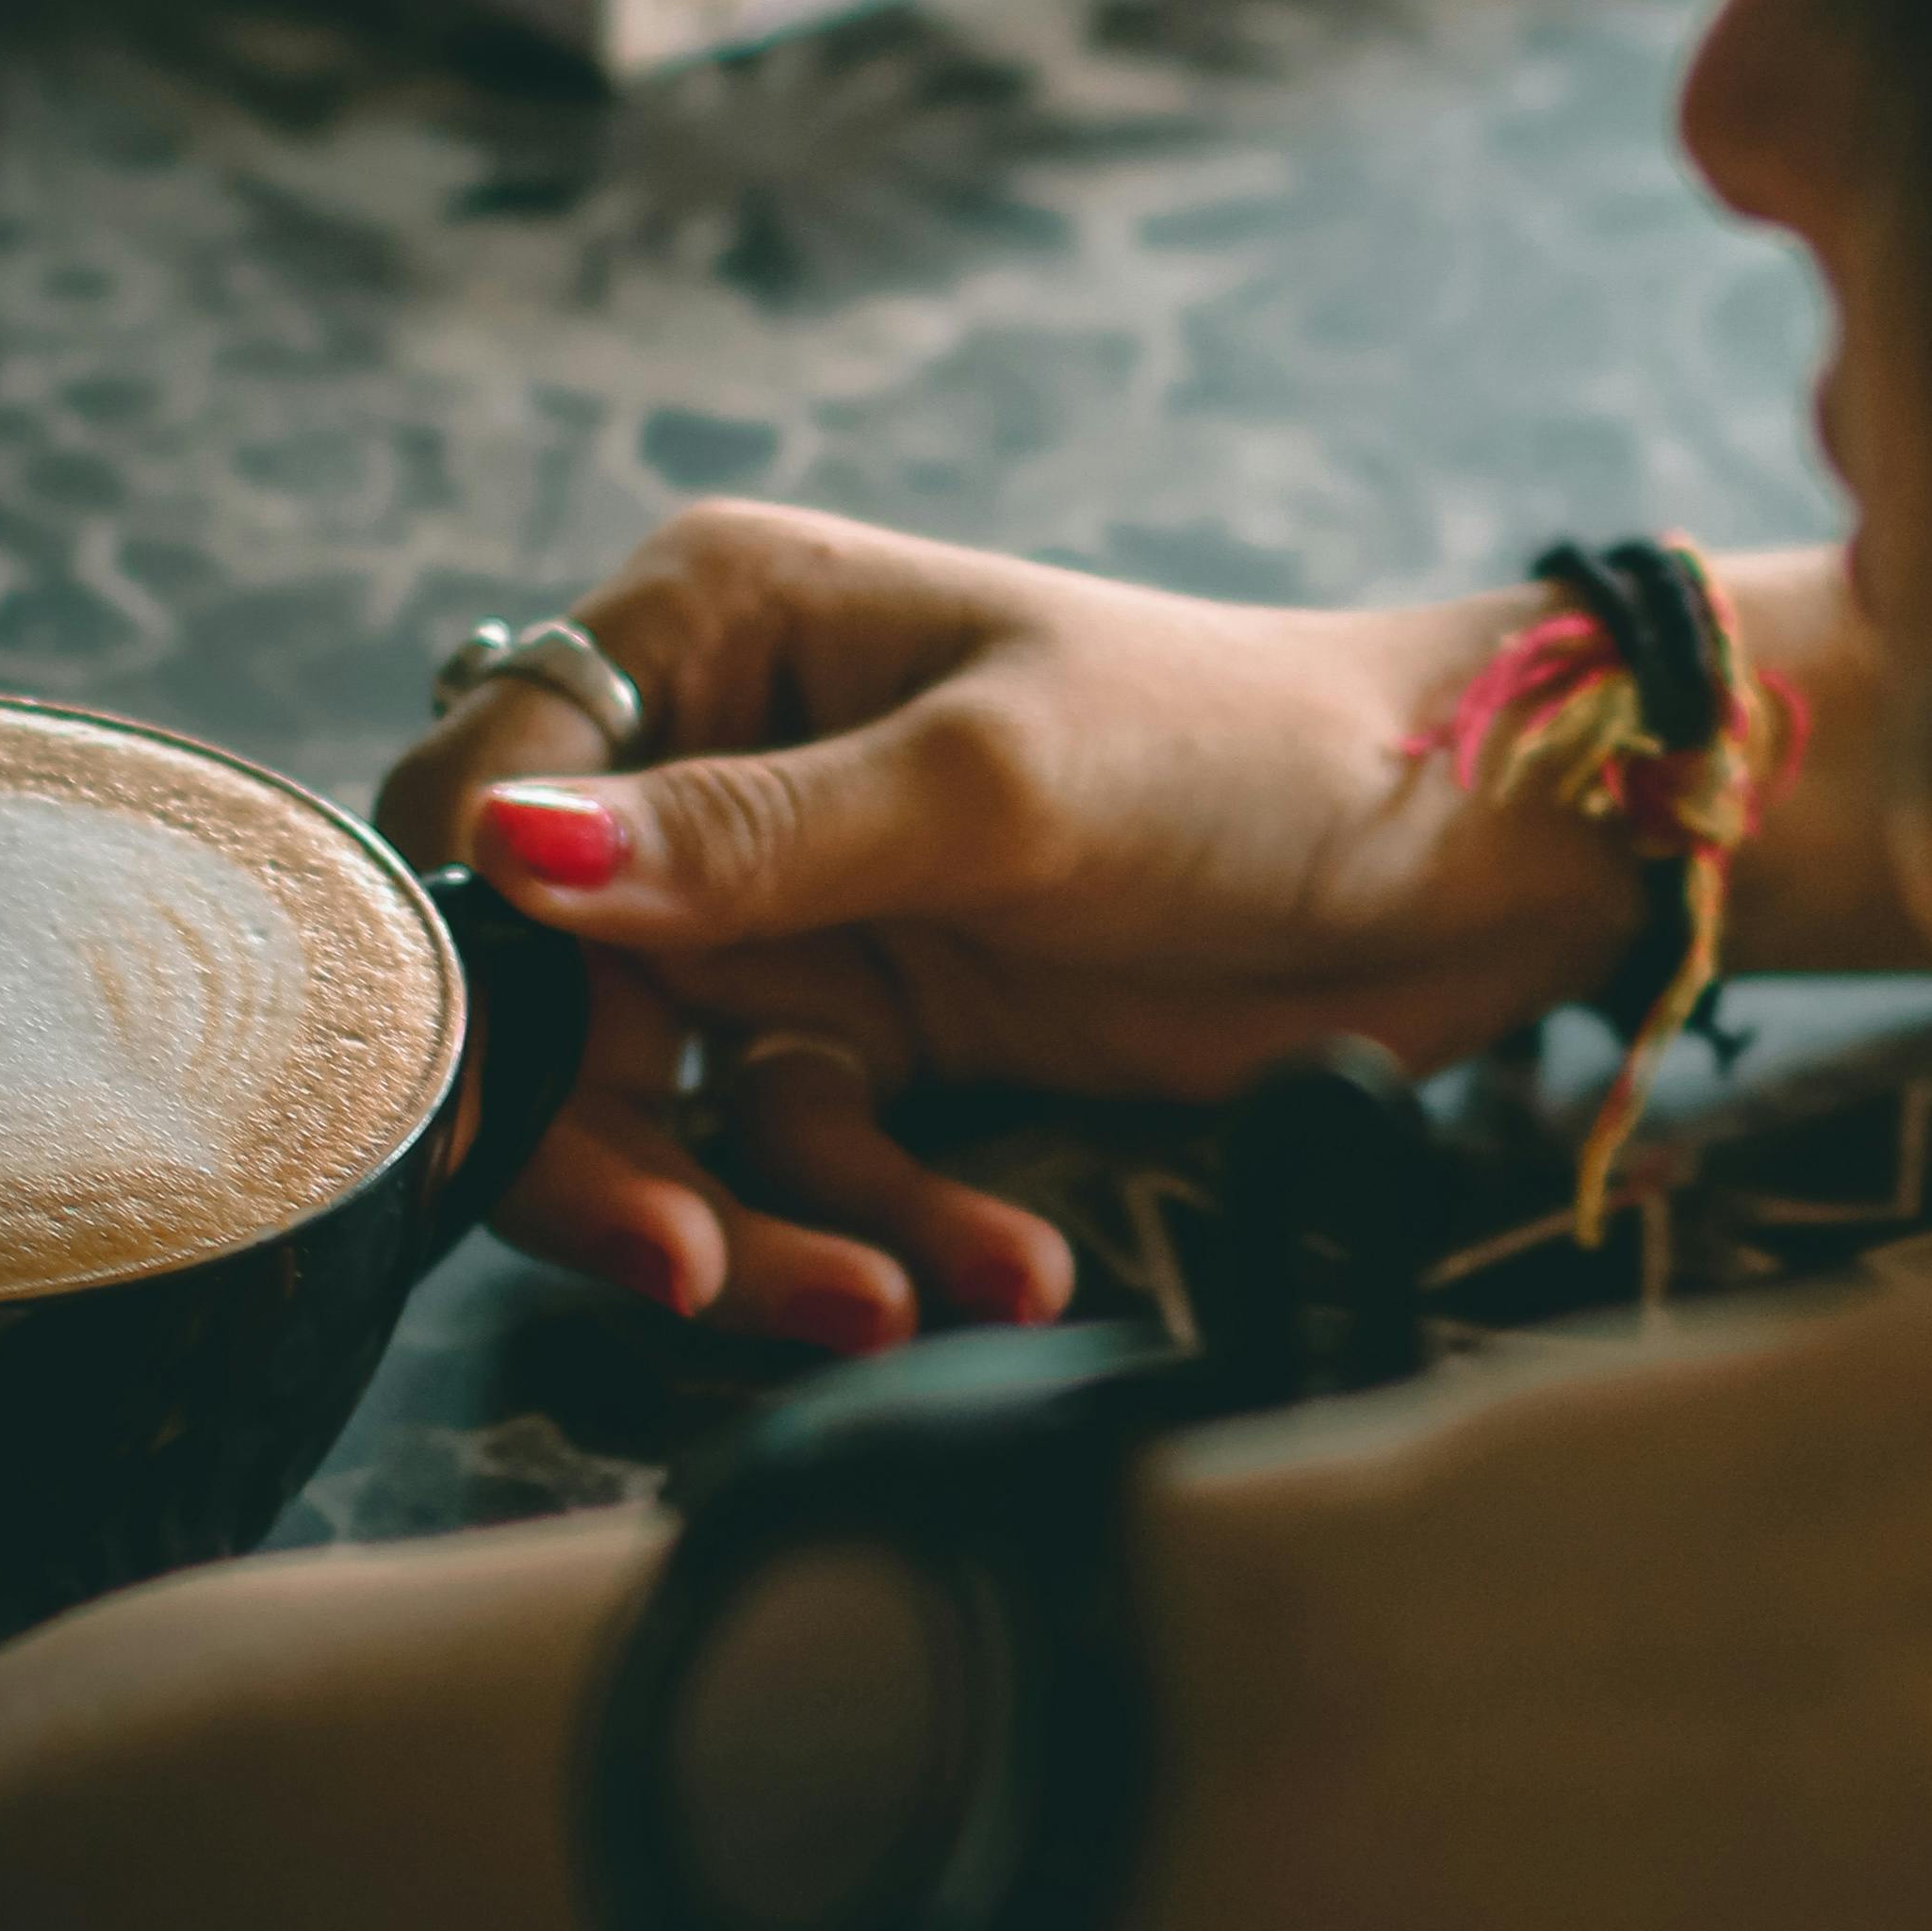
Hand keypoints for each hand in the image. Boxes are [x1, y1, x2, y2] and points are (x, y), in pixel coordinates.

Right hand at [377, 506, 1661, 1338]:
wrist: (1455, 862)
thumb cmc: (1239, 750)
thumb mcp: (994, 787)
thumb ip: (751, 836)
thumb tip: (509, 849)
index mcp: (711, 626)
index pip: (492, 789)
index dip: (476, 951)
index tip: (505, 1090)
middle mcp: (714, 761)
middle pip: (557, 989)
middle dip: (615, 1147)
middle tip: (687, 1268)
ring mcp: (791, 910)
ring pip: (676, 1112)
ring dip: (770, 1226)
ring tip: (884, 1304)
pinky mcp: (880, 1033)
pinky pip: (811, 1164)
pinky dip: (891, 1234)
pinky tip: (1009, 1275)